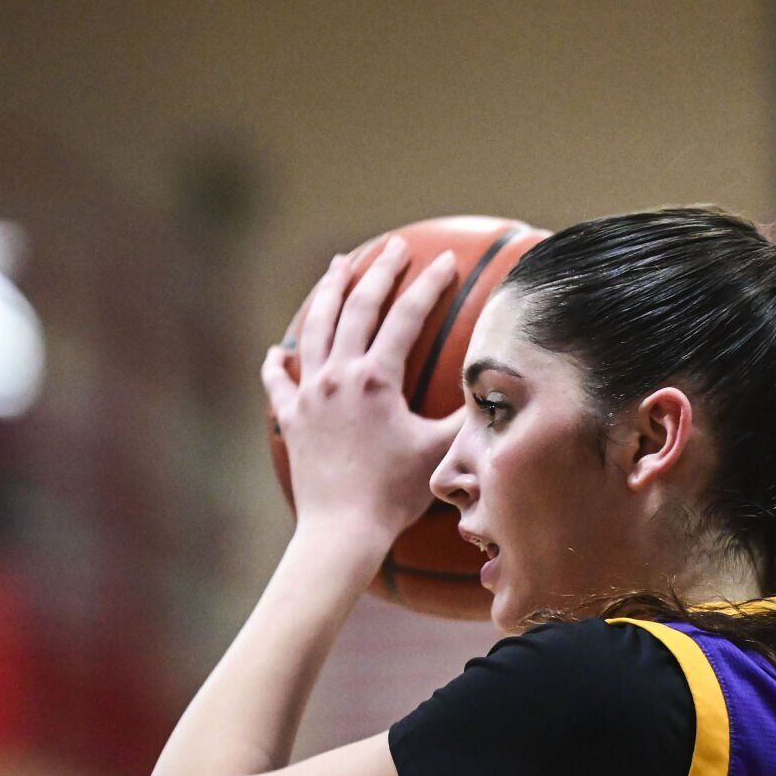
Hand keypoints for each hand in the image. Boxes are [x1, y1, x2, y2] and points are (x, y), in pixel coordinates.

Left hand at [261, 237, 462, 551]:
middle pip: (357, 307)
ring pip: (315, 328)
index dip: (429, 284)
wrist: (341, 530)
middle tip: (394, 246)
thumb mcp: (440, 451)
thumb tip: (496, 390)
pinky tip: (278, 350)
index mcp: (375, 379)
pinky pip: (279, 380)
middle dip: (378, 270)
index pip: (405, 316)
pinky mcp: (291, 419)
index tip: (446, 260)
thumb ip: (467, 415)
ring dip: (328, 292)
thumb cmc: (395, 494)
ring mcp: (309, 394)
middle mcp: (337, 376)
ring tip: (338, 265)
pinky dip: (278, 361)